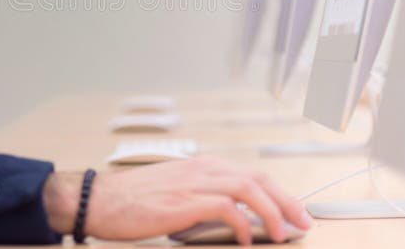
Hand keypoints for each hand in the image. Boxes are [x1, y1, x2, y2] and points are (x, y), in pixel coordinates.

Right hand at [43, 158, 311, 245]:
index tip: (293, 210)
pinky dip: (243, 223)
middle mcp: (202, 169)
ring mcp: (194, 183)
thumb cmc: (130, 200)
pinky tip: (247, 238)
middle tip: (303, 220)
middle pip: (257, 178)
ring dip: (272, 211)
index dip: (277, 192)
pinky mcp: (185, 201)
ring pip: (248, 188)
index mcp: (201, 166)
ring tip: (283, 231)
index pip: (250, 173)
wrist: (101, 199)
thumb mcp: (172, 192)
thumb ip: (200, 197)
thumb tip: (226, 216)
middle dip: (286, 200)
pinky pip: (227, 208)